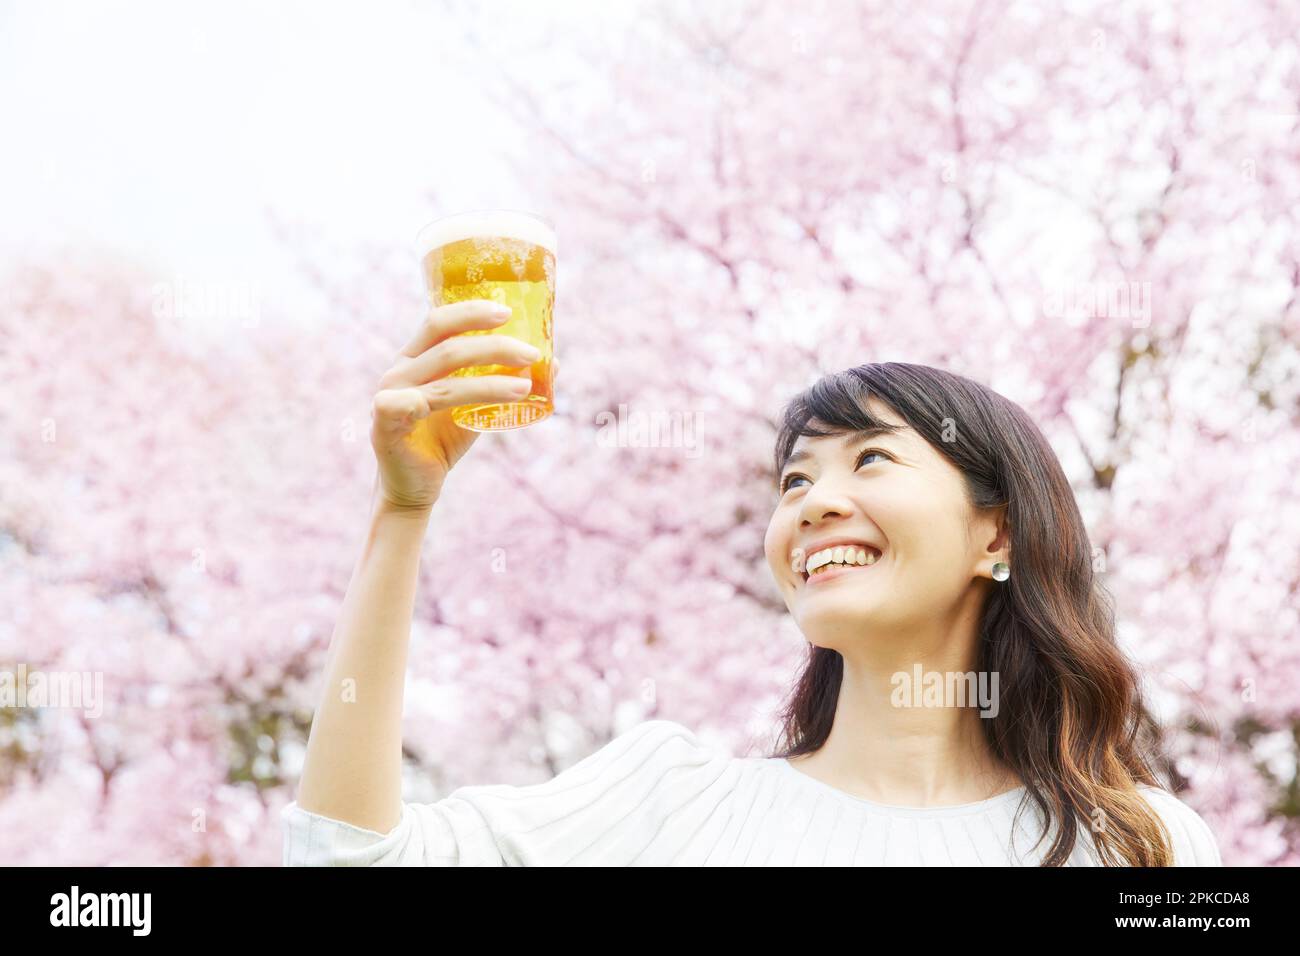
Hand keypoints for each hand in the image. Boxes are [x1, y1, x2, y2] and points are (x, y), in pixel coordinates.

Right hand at [370, 300, 554, 511]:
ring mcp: (388, 395)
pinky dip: (442, 402)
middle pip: (447, 346)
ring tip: (526, 388)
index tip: (509, 312)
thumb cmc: (443, 439)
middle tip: (531, 353)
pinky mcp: (383, 423)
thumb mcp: (478, 406)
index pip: (439, 322)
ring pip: (446, 381)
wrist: (414, 487)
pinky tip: (475, 413)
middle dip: (494, 346)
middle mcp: (399, 371)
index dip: (472, 312)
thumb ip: (503, 381)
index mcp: (415, 357)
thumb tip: (552, 361)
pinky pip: (410, 406)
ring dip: (491, 382)